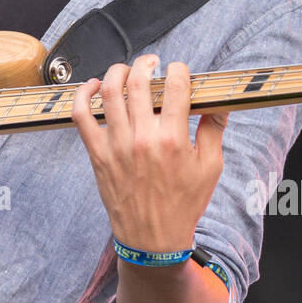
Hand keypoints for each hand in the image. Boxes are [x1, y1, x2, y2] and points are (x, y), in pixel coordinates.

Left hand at [71, 54, 226, 252]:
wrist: (153, 239)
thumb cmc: (183, 203)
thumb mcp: (210, 168)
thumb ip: (214, 130)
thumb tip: (219, 102)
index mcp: (174, 139)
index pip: (175, 86)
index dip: (178, 70)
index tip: (178, 70)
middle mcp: (143, 138)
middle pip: (139, 82)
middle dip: (146, 64)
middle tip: (151, 63)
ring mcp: (117, 145)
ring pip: (110, 92)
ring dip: (117, 72)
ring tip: (126, 70)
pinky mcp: (98, 154)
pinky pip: (82, 116)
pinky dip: (83, 95)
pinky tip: (93, 86)